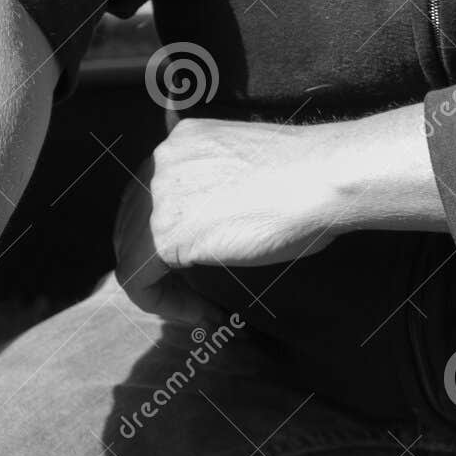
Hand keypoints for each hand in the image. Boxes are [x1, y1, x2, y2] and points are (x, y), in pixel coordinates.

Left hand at [115, 119, 344, 319]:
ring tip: (199, 309)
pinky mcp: (162, 235)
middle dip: (156, 266)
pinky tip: (198, 313)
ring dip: (161, 288)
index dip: (163, 238)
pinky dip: (160, 303)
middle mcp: (161, 162)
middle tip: (190, 294)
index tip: (194, 265)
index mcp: (180, 143)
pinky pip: (136, 280)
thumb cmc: (309, 180)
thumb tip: (203, 228)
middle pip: (132, 226)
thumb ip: (214, 188)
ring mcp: (157, 197)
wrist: (326, 178)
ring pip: (130, 254)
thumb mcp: (246, 172)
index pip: (148, 197)